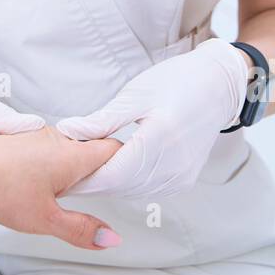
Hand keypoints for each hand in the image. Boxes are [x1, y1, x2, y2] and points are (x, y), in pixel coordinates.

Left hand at [0, 124, 125, 250]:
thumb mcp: (44, 219)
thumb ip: (80, 228)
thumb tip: (110, 238)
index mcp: (71, 155)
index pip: (112, 148)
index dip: (123, 162)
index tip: (126, 179)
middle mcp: (56, 139)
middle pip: (90, 148)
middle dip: (95, 170)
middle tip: (92, 195)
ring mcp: (35, 136)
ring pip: (66, 148)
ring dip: (69, 168)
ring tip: (58, 193)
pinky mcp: (17, 139)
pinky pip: (44, 148)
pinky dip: (48, 164)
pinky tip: (33, 183)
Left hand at [54, 38, 247, 201]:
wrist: (218, 87)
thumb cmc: (177, 82)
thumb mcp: (135, 95)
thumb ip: (102, 121)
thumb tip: (68, 131)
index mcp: (159, 141)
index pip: (111, 175)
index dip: (81, 179)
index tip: (56, 175)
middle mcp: (173, 166)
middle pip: (119, 187)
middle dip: (90, 183)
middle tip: (61, 175)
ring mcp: (180, 177)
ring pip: (132, 192)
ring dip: (107, 184)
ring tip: (81, 172)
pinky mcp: (183, 180)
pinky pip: (147, 190)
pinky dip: (126, 184)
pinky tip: (111, 171)